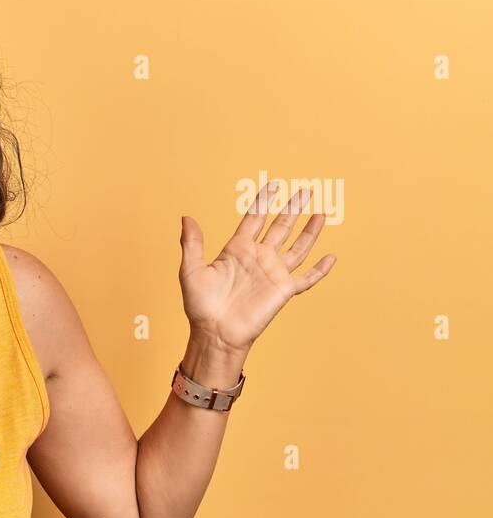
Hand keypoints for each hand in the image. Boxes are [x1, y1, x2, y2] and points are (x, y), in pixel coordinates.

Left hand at [178, 180, 336, 352]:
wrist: (215, 333)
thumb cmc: (200, 305)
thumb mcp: (191, 270)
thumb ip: (192, 243)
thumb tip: (186, 217)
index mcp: (237, 249)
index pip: (254, 219)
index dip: (263, 201)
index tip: (273, 185)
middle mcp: (258, 258)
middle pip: (280, 227)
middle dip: (292, 208)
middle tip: (306, 190)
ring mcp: (273, 273)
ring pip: (298, 248)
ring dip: (310, 231)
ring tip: (321, 213)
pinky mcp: (283, 290)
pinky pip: (307, 278)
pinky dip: (320, 270)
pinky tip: (331, 257)